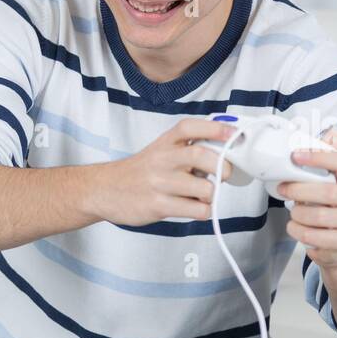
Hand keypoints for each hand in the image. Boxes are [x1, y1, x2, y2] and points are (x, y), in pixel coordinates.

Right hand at [82, 117, 234, 226]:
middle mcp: (162, 159)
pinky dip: (203, 210)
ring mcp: (160, 183)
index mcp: (165, 142)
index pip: (190, 127)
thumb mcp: (160, 150)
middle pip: (202, 156)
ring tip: (202, 196)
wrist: (103, 190)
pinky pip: (196, 209)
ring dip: (212, 195)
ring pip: (205, 188)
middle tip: (222, 175)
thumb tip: (225, 151)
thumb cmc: (140, 172)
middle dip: (222, 167)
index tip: (233, 133)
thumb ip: (188, 149)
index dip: (215, 128)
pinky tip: (194, 207)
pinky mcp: (158, 205)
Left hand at [276, 128, 336, 268]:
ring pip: (319, 215)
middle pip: (329, 191)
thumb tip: (333, 132)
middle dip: (300, 190)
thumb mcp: (328, 179)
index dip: (319, 157)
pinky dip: (298, 231)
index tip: (296, 156)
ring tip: (293, 212)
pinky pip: (314, 236)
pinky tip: (295, 226)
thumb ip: (328, 157)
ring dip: (298, 213)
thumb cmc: (329, 204)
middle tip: (284, 189)